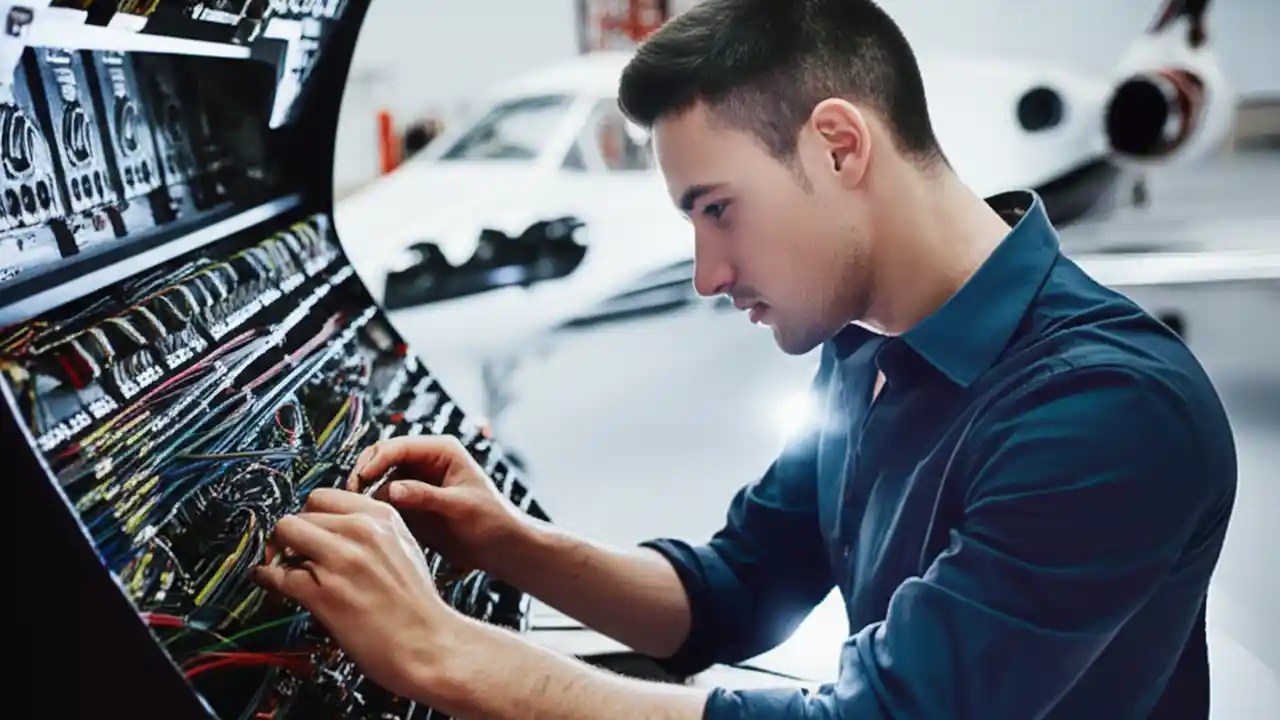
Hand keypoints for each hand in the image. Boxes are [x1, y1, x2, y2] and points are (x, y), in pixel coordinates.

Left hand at [253, 489, 460, 699]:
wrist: (428, 643)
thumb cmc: (418, 605)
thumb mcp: (405, 548)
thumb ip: (372, 531)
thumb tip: (332, 530)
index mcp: (382, 517)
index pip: (324, 496)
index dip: (309, 515)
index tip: (307, 530)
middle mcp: (361, 531)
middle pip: (300, 514)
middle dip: (291, 534)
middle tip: (291, 552)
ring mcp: (341, 561)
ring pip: (285, 534)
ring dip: (278, 553)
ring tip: (281, 568)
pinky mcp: (324, 593)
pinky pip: (279, 574)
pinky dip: (268, 578)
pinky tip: (269, 583)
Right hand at [347, 436, 525, 575]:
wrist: (502, 547)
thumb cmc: (492, 521)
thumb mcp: (461, 507)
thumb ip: (426, 497)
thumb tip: (390, 489)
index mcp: (441, 450)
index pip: (399, 446)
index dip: (376, 461)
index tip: (361, 480)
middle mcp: (425, 461)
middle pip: (381, 458)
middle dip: (364, 474)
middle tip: (349, 496)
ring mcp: (415, 481)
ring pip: (378, 479)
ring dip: (364, 492)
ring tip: (353, 512)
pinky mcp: (410, 502)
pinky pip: (383, 500)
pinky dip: (372, 507)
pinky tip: (365, 521)